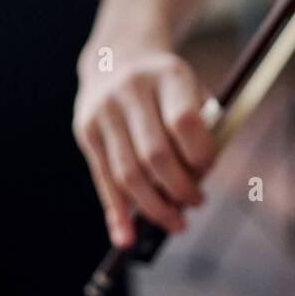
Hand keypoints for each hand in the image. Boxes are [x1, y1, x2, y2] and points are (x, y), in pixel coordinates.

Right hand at [73, 45, 216, 246]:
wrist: (117, 57)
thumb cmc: (168, 86)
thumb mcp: (193, 91)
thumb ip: (204, 131)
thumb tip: (199, 183)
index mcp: (168, 75)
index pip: (185, 122)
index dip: (201, 155)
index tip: (208, 170)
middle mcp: (132, 90)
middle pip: (155, 154)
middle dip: (179, 189)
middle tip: (196, 203)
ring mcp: (104, 111)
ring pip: (128, 174)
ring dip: (154, 207)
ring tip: (177, 222)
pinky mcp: (86, 131)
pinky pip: (103, 179)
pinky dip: (117, 214)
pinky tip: (127, 238)